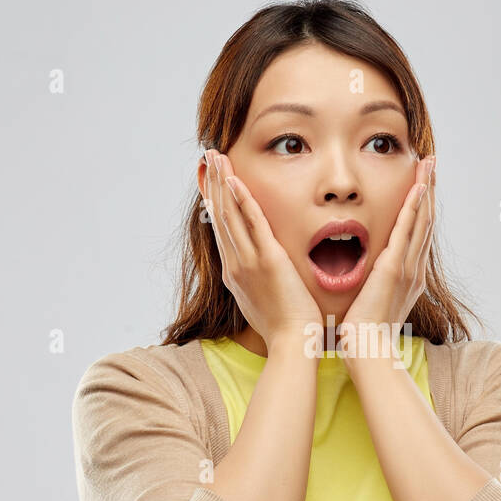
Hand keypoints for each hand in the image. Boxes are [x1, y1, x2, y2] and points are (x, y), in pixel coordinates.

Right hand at [201, 150, 321, 351]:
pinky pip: (253, 224)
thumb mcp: (264, 302)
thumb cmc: (284, 328)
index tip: (211, 181)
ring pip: (231, 214)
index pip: (221, 230)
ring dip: (224, 182)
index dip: (215, 202)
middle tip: (208, 156)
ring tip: (216, 156)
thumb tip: (262, 279)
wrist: (292, 344)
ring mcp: (248, 262)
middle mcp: (236, 264)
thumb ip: (260, 285)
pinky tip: (236, 181)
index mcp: (235, 273)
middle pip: (220, 216)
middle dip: (214, 183)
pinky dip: (243, 201)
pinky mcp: (268, 261)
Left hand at [339, 155, 435, 350]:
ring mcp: (407, 268)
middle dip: (428, 190)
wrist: (369, 351)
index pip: (417, 235)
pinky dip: (413, 208)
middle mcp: (414, 270)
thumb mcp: (373, 306)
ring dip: (425, 190)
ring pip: (420, 220)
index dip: (421, 208)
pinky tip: (417, 188)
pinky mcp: (394, 269)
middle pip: (425, 221)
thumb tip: (365, 284)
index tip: (422, 186)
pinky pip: (406, 231)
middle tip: (431, 164)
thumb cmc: (366, 335)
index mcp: (409, 278)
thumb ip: (372, 290)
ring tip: (428, 165)